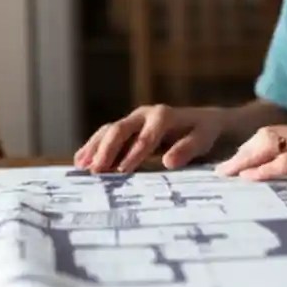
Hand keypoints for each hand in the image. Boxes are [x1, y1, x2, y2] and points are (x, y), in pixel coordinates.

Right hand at [74, 104, 228, 173]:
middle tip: (95, 171)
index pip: (146, 136)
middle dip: (107, 150)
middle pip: (120, 129)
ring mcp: (134, 120)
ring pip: (109, 131)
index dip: (134, 153)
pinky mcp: (128, 129)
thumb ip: (188, 148)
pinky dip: (94, 147)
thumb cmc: (205, 131)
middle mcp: (144, 115)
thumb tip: (168, 161)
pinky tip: (81, 161)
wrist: (204, 120)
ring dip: (95, 148)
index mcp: (163, 116)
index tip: (122, 171)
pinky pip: (107, 136)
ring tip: (81, 166)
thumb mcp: (205, 138)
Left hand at [214, 123, 286, 182]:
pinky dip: (269, 168)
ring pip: (272, 143)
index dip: (254, 147)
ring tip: (228, 174)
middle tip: (222, 171)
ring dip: (246, 158)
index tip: (237, 163)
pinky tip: (252, 178)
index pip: (278, 135)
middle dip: (242, 152)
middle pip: (266, 135)